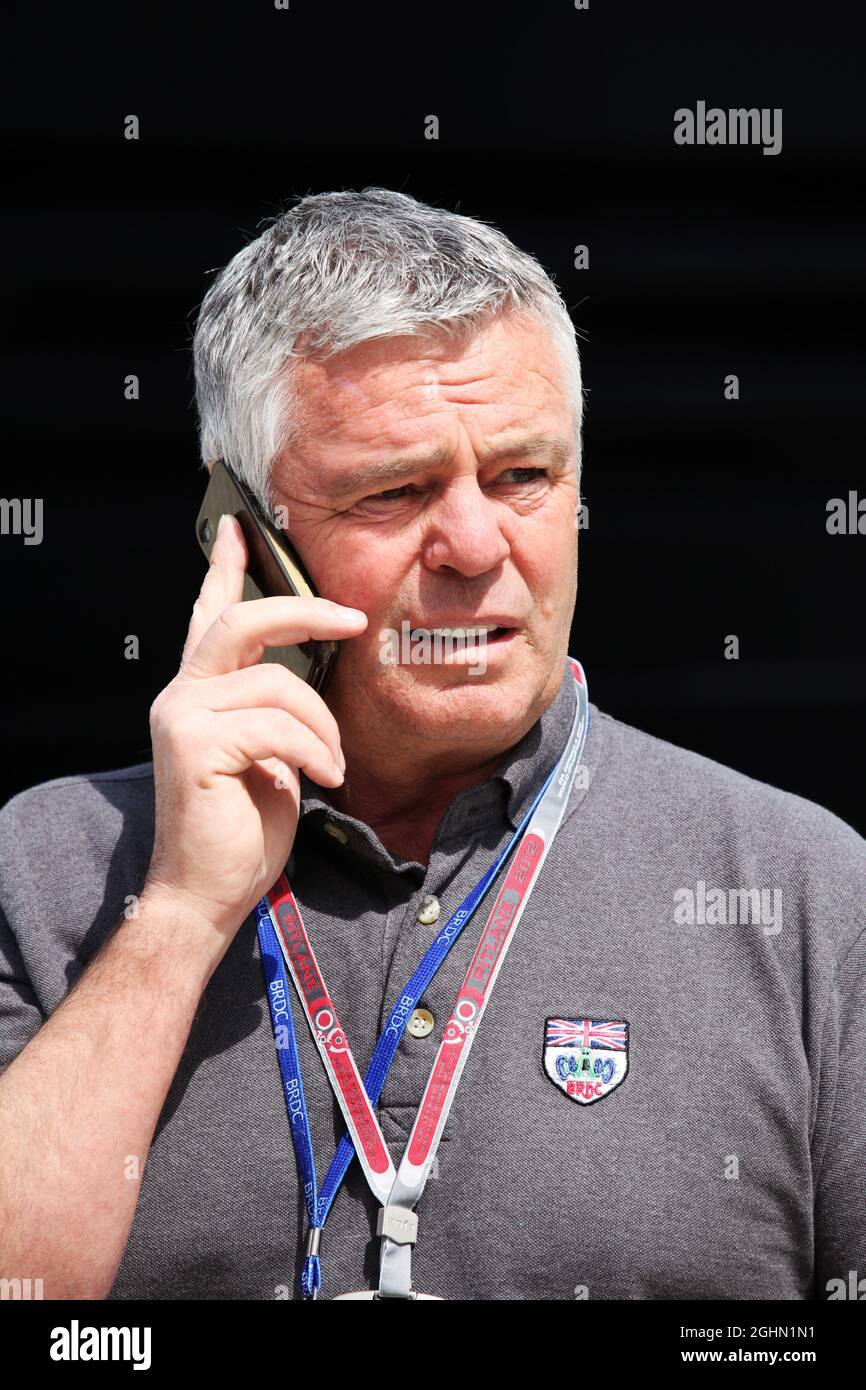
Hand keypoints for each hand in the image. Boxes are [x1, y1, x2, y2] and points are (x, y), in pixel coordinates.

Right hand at [143, 513, 366, 955]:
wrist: (207, 892)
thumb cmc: (243, 829)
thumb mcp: (271, 754)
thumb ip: (275, 709)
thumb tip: (311, 677)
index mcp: (199, 692)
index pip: (209, 615)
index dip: (224, 568)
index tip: (237, 527)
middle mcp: (181, 694)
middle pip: (242, 622)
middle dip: (303, 610)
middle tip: (353, 618)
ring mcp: (181, 715)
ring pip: (277, 684)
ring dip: (322, 726)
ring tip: (331, 765)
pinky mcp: (193, 744)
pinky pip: (277, 725)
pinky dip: (314, 750)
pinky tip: (322, 777)